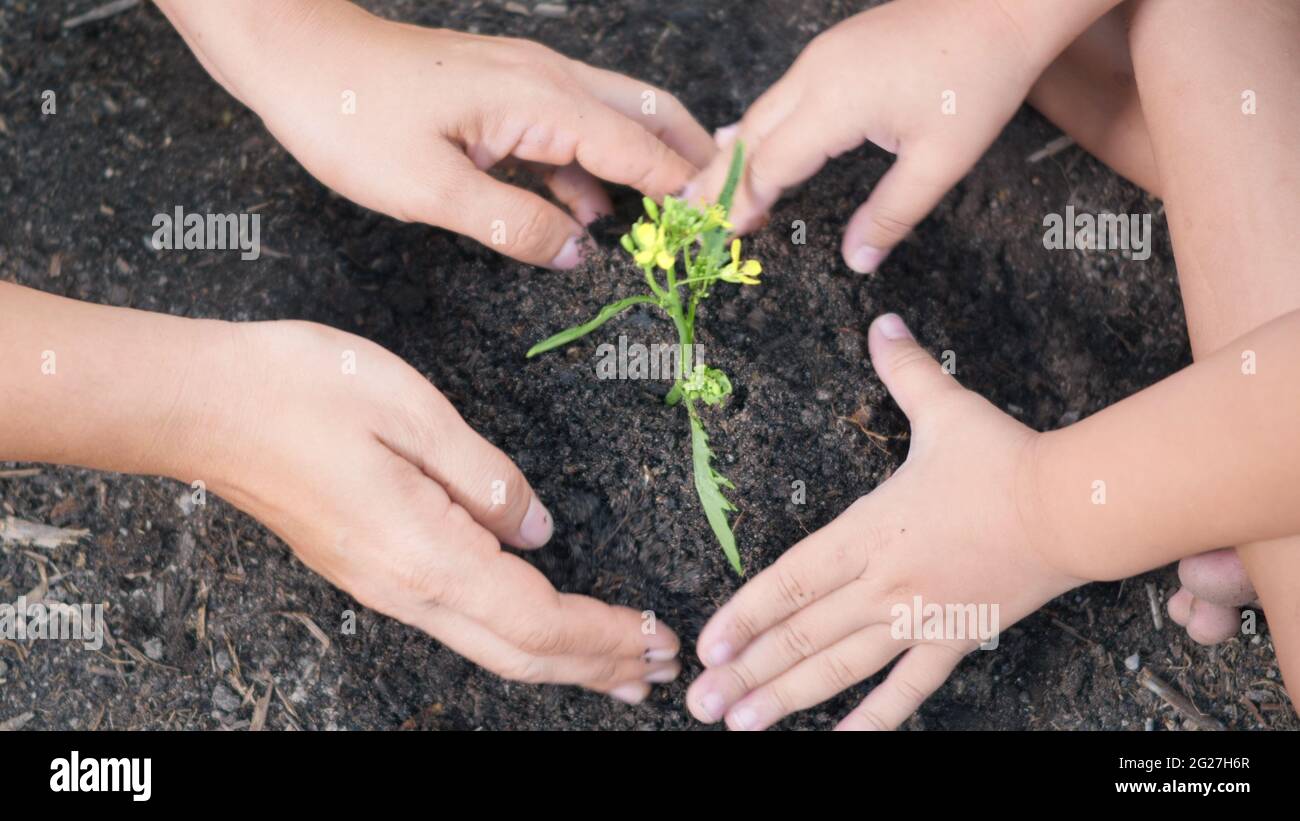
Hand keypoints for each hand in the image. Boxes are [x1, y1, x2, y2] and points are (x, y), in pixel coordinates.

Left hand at [160, 0, 714, 266]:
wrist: (297, 61)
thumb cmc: (351, 118)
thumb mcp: (431, 191)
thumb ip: (515, 226)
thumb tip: (580, 254)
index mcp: (540, 99)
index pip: (638, 147)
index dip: (685, 189)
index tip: (725, 225)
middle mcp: (547, 79)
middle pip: (647, 113)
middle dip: (690, 161)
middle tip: (722, 211)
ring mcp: (527, 80)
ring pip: (614, 119)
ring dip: (645, 167)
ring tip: (669, 223)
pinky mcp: (504, 93)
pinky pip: (570, 130)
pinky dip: (593, 170)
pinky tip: (589, 214)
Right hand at [185, 320, 679, 701]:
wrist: (200, 407)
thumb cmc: (298, 391)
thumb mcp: (414, 410)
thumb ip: (487, 477)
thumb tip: (540, 528)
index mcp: (427, 553)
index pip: (539, 620)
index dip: (605, 635)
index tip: (658, 637)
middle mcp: (407, 589)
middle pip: (521, 654)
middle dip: (596, 665)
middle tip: (659, 669)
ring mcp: (383, 587)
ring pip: (491, 646)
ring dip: (561, 659)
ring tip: (615, 663)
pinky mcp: (369, 571)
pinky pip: (461, 622)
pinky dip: (519, 636)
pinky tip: (538, 626)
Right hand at [686, 0, 1039, 271]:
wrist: (1003, 4)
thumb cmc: (979, 80)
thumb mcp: (942, 161)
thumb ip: (892, 214)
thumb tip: (857, 261)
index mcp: (836, 102)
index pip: (769, 163)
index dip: (743, 202)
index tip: (723, 235)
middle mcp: (815, 74)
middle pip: (750, 134)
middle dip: (719, 179)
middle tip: (692, 217)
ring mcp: (821, 56)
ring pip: (762, 111)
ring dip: (735, 153)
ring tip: (711, 191)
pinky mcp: (833, 49)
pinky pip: (781, 94)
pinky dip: (758, 127)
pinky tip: (743, 141)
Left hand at [687, 314, 1081, 728]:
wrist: (1075, 507)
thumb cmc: (1006, 459)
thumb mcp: (945, 408)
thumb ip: (904, 368)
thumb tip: (883, 322)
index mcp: (868, 530)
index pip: (788, 581)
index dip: (742, 614)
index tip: (706, 643)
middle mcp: (882, 583)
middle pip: (800, 634)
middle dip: (746, 670)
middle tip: (701, 702)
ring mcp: (917, 618)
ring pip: (839, 667)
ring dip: (787, 696)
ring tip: (742, 724)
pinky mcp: (955, 639)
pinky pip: (909, 689)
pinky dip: (876, 718)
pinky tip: (842, 738)